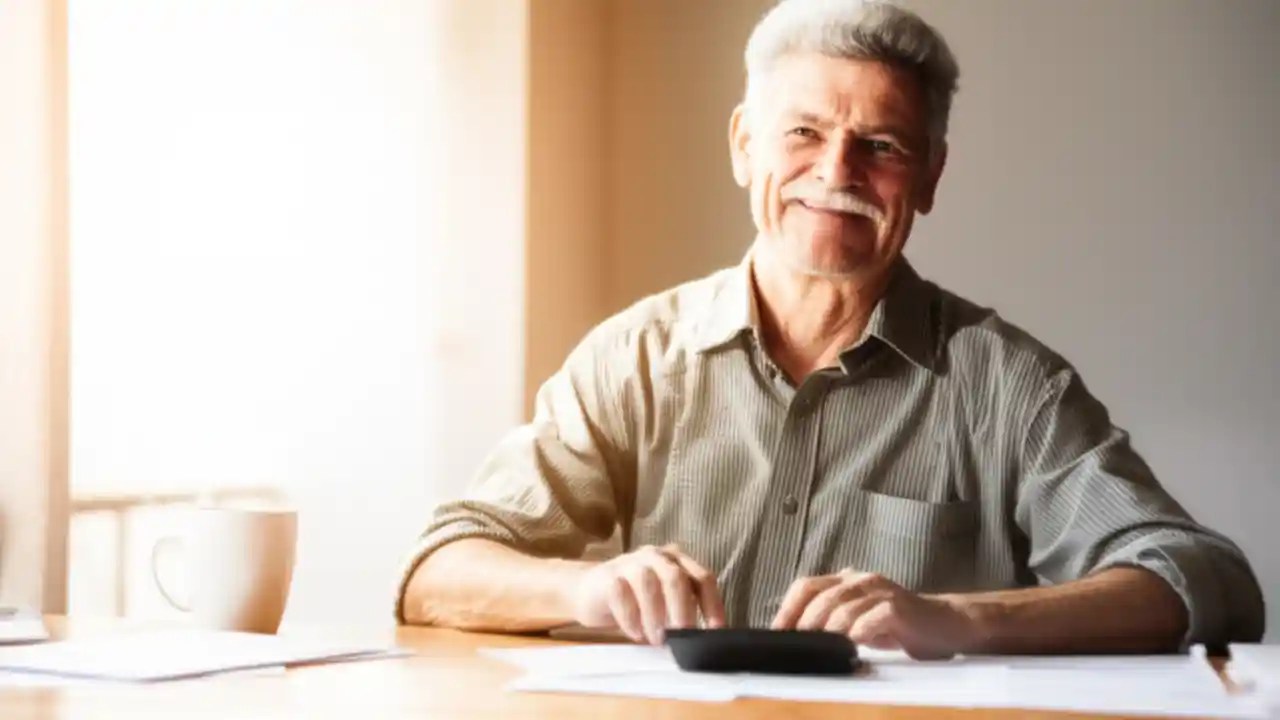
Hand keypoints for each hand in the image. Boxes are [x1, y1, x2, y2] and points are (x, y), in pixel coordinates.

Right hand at [569, 544, 725, 644]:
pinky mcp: (607, 576)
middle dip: (683, 609)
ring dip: (656, 616)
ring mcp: (630, 563)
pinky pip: (621, 594)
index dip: (712, 604)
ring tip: (657, 640)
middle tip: (683, 636)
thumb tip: (700, 639)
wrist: (589, 591)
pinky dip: (631, 618)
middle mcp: (656, 556)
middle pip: (676, 577)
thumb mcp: (663, 602)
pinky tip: (635, 634)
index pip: (702, 577)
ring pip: (648, 583)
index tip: (716, 630)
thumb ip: (682, 611)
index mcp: (677, 561)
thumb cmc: (634, 600)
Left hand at [770, 571, 976, 659]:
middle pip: (820, 595)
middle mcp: (860, 580)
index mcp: (847, 580)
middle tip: (800, 643)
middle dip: (804, 621)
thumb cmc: (898, 625)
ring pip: (842, 606)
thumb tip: (797, 637)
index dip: (788, 608)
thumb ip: (832, 621)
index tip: (776, 632)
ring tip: (825, 647)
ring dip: (829, 629)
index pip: (806, 585)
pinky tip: (855, 645)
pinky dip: (858, 632)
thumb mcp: (858, 619)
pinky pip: (871, 617)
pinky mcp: (898, 606)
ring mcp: (880, 591)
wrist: (945, 623)